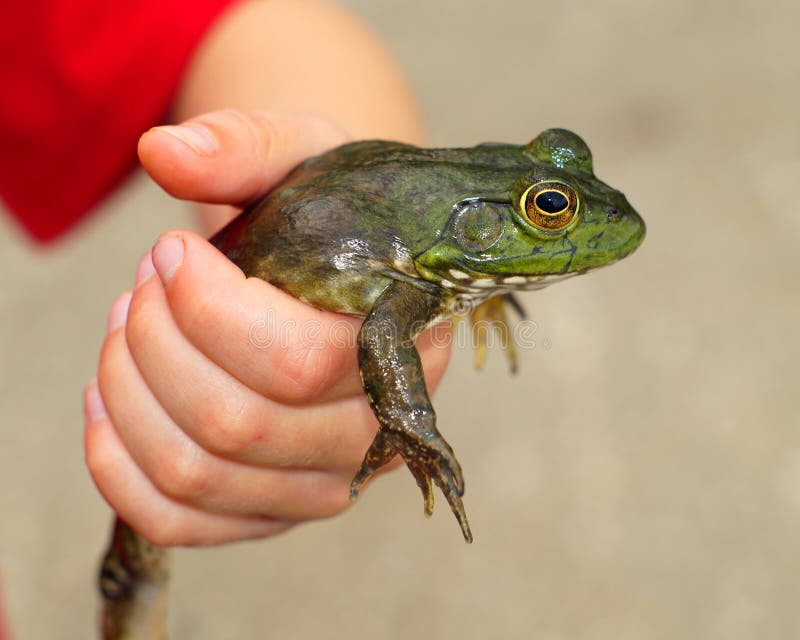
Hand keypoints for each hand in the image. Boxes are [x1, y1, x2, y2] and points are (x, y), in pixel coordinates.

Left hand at [84, 110, 450, 545]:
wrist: (341, 275)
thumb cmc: (328, 219)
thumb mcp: (302, 159)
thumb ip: (243, 145)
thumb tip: (162, 152)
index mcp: (405, 344)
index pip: (294, 362)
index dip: (206, 308)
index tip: (173, 250)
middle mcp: (374, 433)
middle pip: (232, 422)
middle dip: (154, 341)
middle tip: (143, 283)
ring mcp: (324, 485)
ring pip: (195, 472)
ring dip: (128, 391)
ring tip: (127, 325)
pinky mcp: (273, 513)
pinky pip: (179, 520)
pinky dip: (117, 465)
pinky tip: (106, 399)